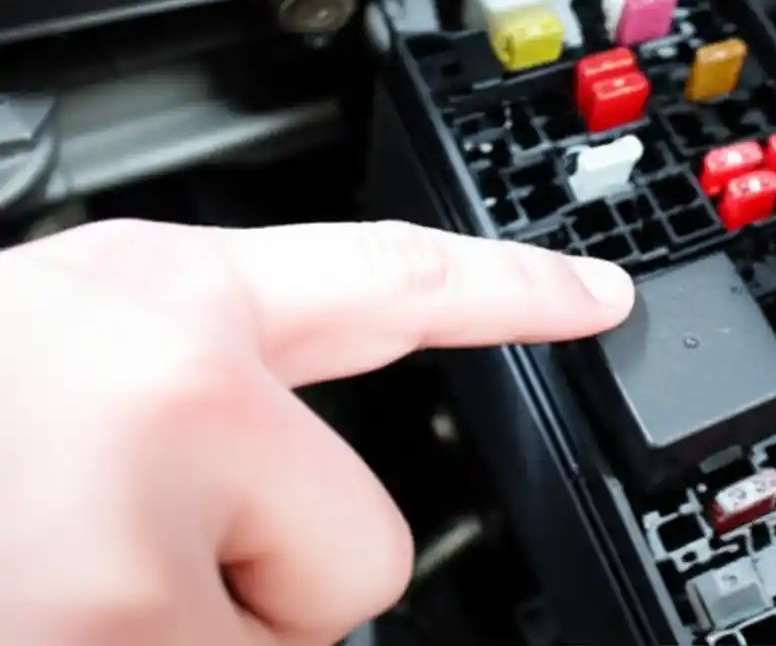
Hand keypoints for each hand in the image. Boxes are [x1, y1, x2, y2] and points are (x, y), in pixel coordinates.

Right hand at [0, 219, 633, 644]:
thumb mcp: (70, 342)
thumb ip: (218, 388)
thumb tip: (295, 487)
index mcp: (164, 301)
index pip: (392, 278)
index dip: (514, 291)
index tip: (602, 301)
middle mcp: (172, 399)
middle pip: (367, 551)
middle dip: (274, 574)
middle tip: (128, 542)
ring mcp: (141, 544)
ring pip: (296, 644)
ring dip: (200, 633)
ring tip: (69, 583)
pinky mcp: (117, 641)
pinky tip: (62, 620)